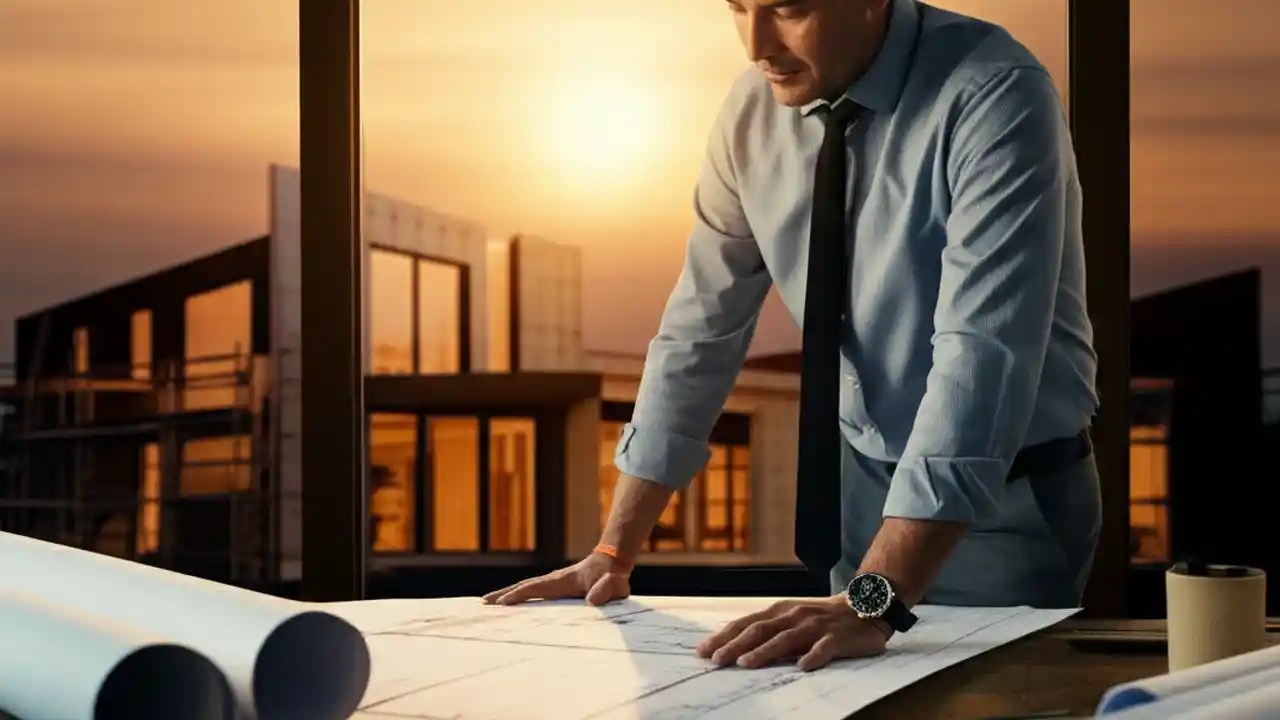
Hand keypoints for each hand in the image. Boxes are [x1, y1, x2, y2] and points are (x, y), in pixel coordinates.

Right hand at [481, 552, 631, 605]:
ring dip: (506, 594)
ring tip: (487, 603)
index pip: (535, 588)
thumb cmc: (613, 577)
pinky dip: (518, 596)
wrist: (613, 563)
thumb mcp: (614, 584)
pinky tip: (510, 604)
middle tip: (483, 603)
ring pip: (525, 588)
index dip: (519, 595)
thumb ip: (606, 590)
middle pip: (523, 586)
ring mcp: (552, 583)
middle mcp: (553, 580)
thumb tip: (592, 601)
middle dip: (503, 594)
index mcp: (562, 581)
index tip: (502, 603)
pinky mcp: (555, 587)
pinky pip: (532, 592)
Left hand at [694, 596, 889, 671]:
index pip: (746, 624)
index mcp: (780, 612)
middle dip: (735, 645)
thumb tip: (737, 649)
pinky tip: (802, 668)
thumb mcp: (793, 619)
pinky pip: (824, 648)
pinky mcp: (837, 637)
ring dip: (764, 652)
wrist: (866, 606)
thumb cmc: (822, 618)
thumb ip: (770, 631)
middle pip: (760, 630)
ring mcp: (815, 626)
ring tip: (745, 663)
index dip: (724, 637)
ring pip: (785, 639)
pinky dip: (813, 657)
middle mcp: (794, 616)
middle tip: (716, 660)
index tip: (702, 651)